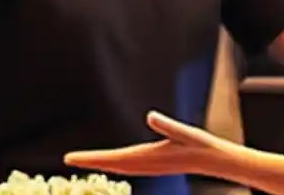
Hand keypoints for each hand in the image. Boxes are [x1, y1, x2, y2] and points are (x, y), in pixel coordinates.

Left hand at [64, 112, 242, 178]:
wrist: (215, 160)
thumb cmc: (200, 144)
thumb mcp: (184, 132)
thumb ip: (167, 125)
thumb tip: (150, 116)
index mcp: (148, 156)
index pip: (113, 158)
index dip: (92, 158)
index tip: (72, 158)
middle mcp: (145, 164)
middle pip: (112, 165)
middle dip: (90, 162)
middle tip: (68, 159)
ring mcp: (149, 166)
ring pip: (119, 167)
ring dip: (101, 164)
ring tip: (83, 161)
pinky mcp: (154, 164)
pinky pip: (128, 166)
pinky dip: (114, 164)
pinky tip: (112, 163)